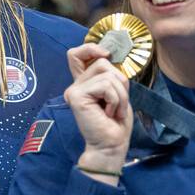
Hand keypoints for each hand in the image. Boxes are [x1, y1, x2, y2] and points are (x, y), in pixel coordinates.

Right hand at [64, 43, 132, 171]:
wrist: (110, 146)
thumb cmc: (115, 124)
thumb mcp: (116, 93)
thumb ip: (110, 76)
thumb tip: (109, 57)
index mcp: (84, 84)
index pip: (76, 54)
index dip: (91, 48)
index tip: (106, 55)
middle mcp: (75, 85)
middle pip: (101, 62)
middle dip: (119, 81)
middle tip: (118, 103)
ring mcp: (74, 90)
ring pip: (106, 74)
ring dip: (120, 94)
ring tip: (114, 111)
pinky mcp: (76, 96)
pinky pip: (105, 85)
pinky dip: (115, 99)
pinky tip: (110, 113)